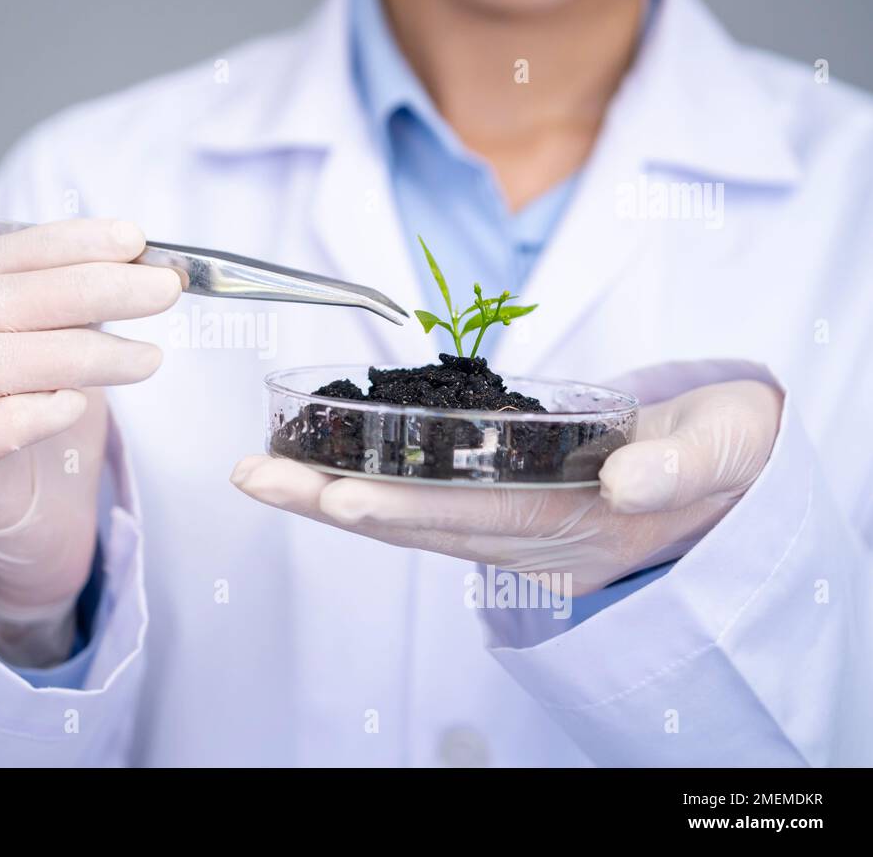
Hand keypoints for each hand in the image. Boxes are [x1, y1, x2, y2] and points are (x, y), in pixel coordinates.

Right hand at [0, 218, 180, 661]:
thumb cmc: (41, 438)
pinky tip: (77, 407)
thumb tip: (144, 267)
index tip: (132, 240)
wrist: (23, 533)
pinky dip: (33, 414)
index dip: (60, 243)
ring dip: (79, 352)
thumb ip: (76, 314)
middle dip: (88, 288)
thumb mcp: (58, 358)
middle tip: (162, 291)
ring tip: (148, 359)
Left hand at [231, 379, 782, 594]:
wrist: (727, 458)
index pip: (483, 520)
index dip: (409, 511)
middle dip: (335, 504)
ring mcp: (514, 521)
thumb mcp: (725, 448)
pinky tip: (315, 463)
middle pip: (423, 525)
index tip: (340, 497)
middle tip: (256, 479)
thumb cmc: (725, 448)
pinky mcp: (502, 495)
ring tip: (260, 472)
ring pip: (412, 515)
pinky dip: (368, 481)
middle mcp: (535, 536)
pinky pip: (425, 496)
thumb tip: (627, 477)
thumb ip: (683, 464)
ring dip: (332, 495)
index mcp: (585, 526)